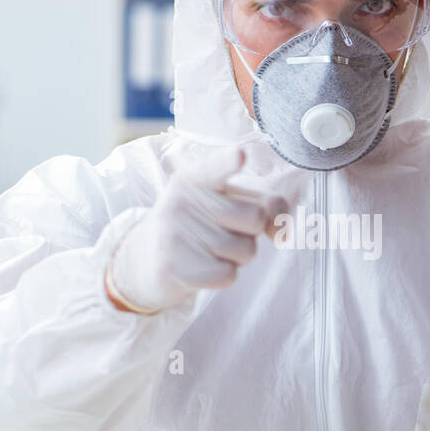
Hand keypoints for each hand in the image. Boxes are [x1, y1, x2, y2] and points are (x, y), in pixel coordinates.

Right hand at [106, 145, 286, 312]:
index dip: (229, 161)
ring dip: (237, 257)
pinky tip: (201, 267)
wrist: (147, 260)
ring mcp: (174, 233)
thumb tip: (282, 231)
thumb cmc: (199, 227)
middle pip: (255, 217)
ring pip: (246, 251)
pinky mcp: (173, 266)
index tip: (239, 155)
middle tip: (222, 232)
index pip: (216, 167)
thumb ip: (264, 205)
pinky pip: (228, 275)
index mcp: (195, 178)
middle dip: (250, 233)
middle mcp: (181, 200)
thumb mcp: (225, 203)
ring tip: (209, 250)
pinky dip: (223, 275)